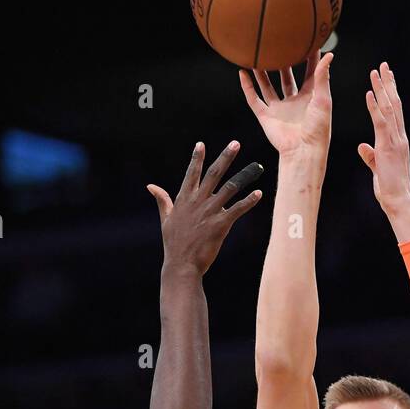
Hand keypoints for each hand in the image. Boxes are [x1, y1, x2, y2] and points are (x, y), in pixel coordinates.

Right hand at [147, 140, 262, 274]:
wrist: (181, 265)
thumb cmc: (173, 244)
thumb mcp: (165, 219)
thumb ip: (162, 200)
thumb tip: (151, 186)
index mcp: (184, 199)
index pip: (192, 173)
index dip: (197, 158)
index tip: (201, 144)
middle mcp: (197, 201)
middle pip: (214, 174)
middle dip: (225, 157)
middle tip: (236, 143)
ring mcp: (209, 212)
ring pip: (229, 188)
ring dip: (244, 176)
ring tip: (257, 167)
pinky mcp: (220, 224)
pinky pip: (237, 209)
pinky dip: (249, 201)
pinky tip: (259, 193)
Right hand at [238, 51, 332, 158]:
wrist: (303, 151)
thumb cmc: (318, 129)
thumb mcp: (323, 99)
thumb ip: (322, 77)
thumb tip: (329, 54)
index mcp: (310, 97)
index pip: (309, 73)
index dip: (309, 58)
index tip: (306, 40)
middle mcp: (293, 102)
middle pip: (286, 77)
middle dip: (282, 62)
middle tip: (277, 45)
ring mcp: (279, 109)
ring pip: (267, 86)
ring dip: (261, 72)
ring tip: (256, 56)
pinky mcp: (266, 117)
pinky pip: (254, 99)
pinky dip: (247, 87)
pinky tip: (242, 73)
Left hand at [358, 62, 409, 237]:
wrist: (398, 200)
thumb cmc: (389, 188)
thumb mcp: (378, 169)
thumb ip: (371, 156)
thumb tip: (363, 147)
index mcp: (397, 140)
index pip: (394, 112)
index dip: (390, 94)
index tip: (385, 78)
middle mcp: (399, 136)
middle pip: (394, 104)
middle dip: (388, 84)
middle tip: (384, 65)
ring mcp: (395, 140)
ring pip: (390, 108)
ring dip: (382, 89)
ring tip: (376, 71)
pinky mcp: (388, 146)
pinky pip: (381, 122)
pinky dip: (375, 107)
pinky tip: (369, 93)